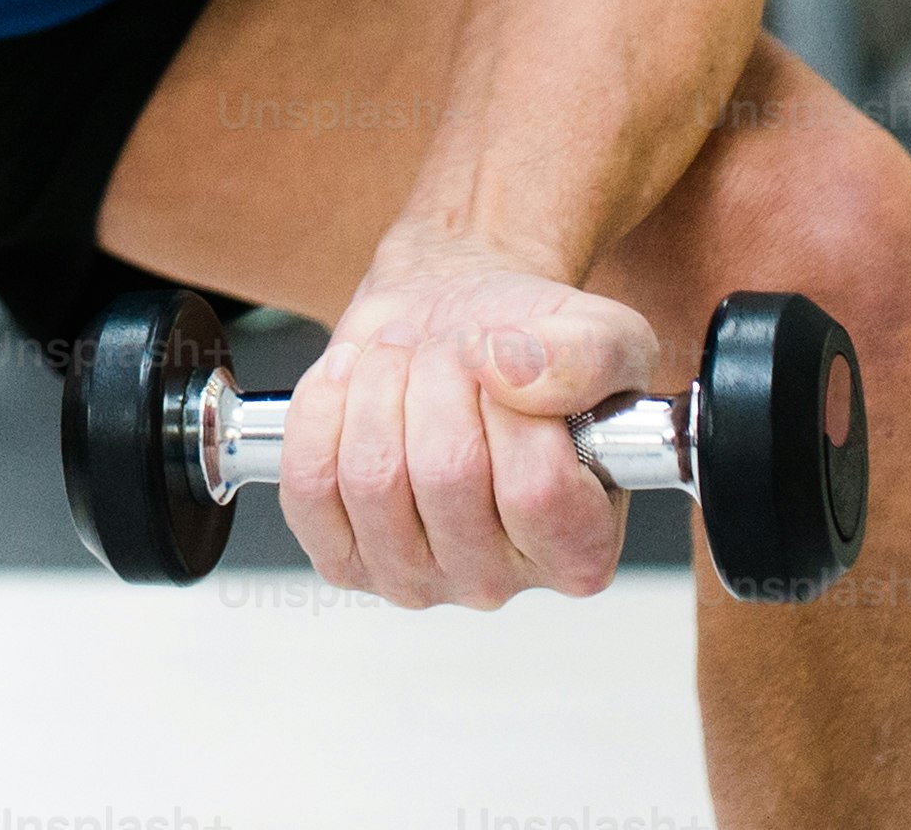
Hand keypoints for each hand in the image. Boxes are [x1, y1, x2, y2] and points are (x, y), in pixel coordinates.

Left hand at [277, 240, 660, 609]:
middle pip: (447, 475)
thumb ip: (587, 356)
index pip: (538, 491)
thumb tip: (515, 377)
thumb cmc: (527, 348)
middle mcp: (500, 580)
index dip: (510, 404)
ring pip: (374, 476)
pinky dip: (321, 411)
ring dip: (380, 384)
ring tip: (404, 356)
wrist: (451, 331)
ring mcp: (415, 578)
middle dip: (438, 376)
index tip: (501, 352)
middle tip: (449, 343)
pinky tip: (352, 380)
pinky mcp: (344, 558)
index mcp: (580, 547)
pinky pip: (310, 486)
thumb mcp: (600, 333)